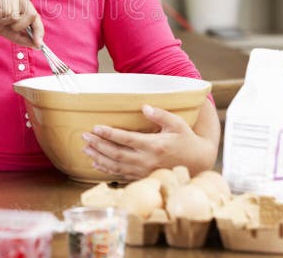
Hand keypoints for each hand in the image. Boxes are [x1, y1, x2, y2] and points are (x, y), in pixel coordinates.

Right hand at [0, 0, 43, 47]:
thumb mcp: (2, 28)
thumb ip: (18, 35)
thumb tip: (36, 45)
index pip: (34, 15)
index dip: (38, 30)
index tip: (39, 45)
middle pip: (30, 16)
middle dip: (14, 25)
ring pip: (16, 16)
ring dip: (0, 19)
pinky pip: (6, 12)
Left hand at [81, 104, 216, 179]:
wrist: (198, 162)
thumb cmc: (186, 139)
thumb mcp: (177, 123)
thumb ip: (160, 114)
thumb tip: (143, 106)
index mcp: (155, 145)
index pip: (127, 139)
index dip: (110, 134)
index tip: (96, 128)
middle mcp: (147, 160)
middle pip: (117, 154)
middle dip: (98, 145)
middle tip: (84, 137)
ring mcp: (144, 171)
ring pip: (117, 166)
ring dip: (99, 158)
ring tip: (85, 149)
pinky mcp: (143, 177)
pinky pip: (121, 174)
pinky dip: (107, 169)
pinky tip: (96, 164)